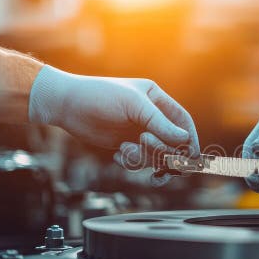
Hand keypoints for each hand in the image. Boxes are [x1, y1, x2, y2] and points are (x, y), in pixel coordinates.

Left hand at [29, 66, 199, 184]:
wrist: (67, 105)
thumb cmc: (99, 96)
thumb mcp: (134, 105)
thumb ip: (160, 122)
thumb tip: (185, 139)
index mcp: (156, 99)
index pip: (182, 120)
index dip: (190, 138)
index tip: (192, 155)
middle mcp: (150, 116)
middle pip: (171, 142)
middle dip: (160, 149)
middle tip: (143, 144)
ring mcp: (138, 131)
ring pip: (155, 155)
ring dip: (143, 157)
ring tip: (124, 150)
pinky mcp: (126, 144)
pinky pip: (139, 162)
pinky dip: (131, 162)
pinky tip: (117, 155)